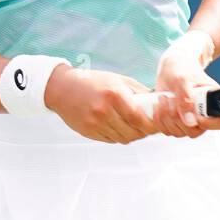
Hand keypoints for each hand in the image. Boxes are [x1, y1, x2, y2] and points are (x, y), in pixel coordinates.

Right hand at [44, 64, 159, 143]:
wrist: (62, 88)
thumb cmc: (92, 81)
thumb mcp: (117, 79)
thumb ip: (138, 90)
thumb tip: (157, 100)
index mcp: (114, 95)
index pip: (138, 118)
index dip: (150, 125)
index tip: (156, 124)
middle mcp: (104, 110)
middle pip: (132, 132)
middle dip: (143, 132)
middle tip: (148, 128)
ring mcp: (94, 123)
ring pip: (122, 138)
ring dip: (132, 135)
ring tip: (134, 128)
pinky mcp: (88, 132)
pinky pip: (110, 140)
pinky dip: (118, 136)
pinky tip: (119, 128)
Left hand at [152, 33, 219, 138]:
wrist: (171, 67)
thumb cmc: (182, 68)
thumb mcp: (183, 79)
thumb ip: (186, 98)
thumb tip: (189, 120)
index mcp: (215, 101)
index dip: (210, 124)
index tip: (195, 115)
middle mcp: (205, 115)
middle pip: (195, 132)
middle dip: (178, 118)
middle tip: (172, 99)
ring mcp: (190, 120)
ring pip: (179, 132)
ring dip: (166, 117)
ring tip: (164, 98)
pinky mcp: (176, 122)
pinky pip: (167, 130)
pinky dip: (160, 120)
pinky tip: (159, 105)